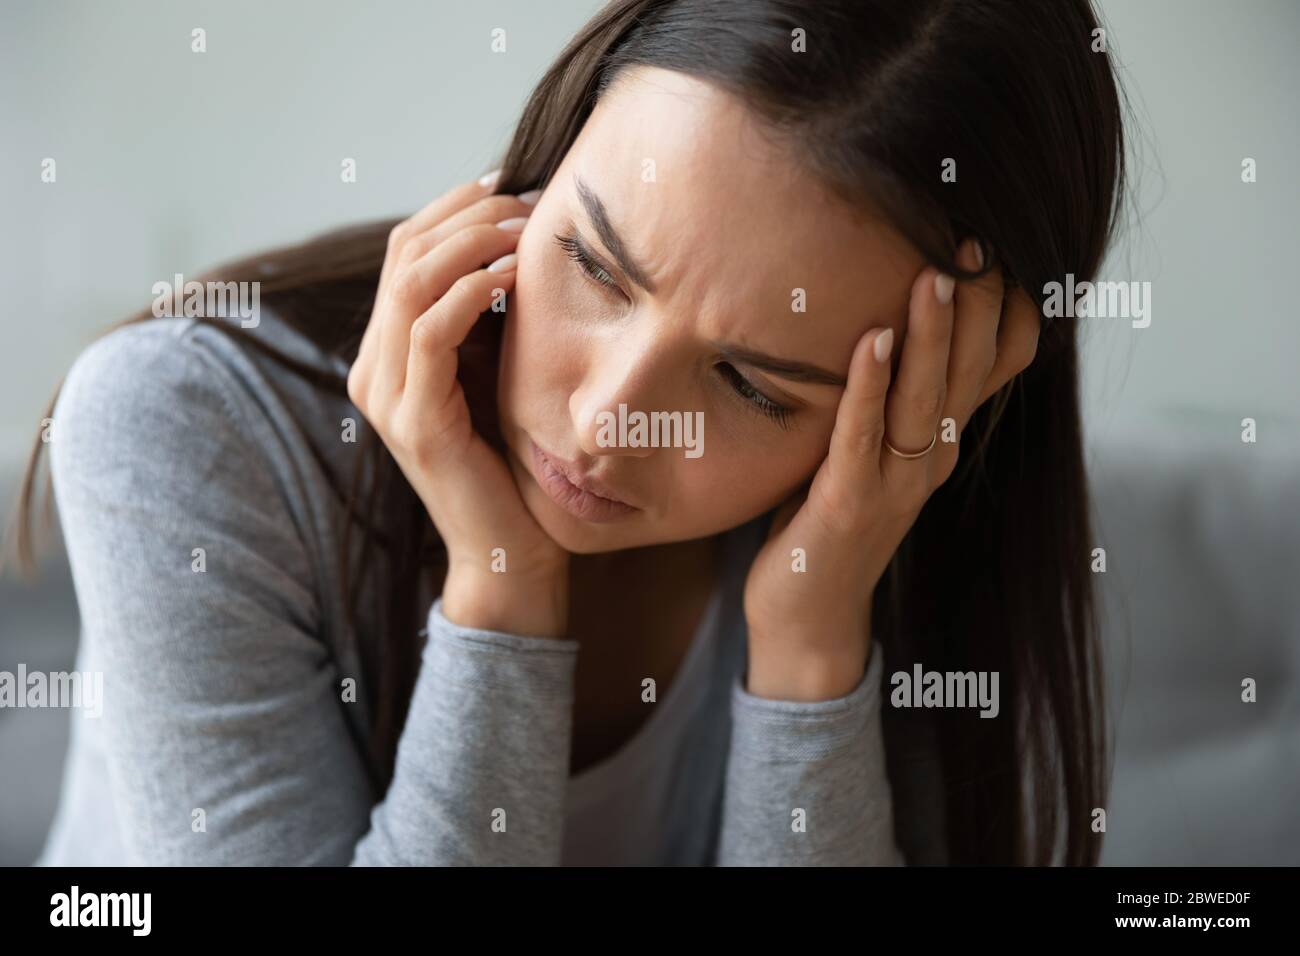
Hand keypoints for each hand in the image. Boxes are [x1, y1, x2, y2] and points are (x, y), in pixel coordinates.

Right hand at [347, 175, 570, 635]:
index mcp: (386, 355)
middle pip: (402, 253)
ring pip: (410, 281)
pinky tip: (514, 277)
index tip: (511, 189)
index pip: (404, 252)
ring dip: (471, 242)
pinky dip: (472, 290)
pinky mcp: (414, 421)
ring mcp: (386, 395)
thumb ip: (485, 324)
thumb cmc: (513, 465)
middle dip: (466, 215)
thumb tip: (515, 249)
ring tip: (524, 230)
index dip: (453, 211)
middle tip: (526, 201)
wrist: (510, 553)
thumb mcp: (494, 377)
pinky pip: (431, 330)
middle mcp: (373, 370)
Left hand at [741, 239, 1040, 699]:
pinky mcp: (850, 505)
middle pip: (967, 372)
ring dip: (931, 337)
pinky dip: (869, 389)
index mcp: (943, 439)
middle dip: (975, 304)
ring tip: (935, 274)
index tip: (1003, 244)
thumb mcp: (868, 445)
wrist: (808, 612)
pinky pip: (864, 439)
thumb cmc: (828, 515)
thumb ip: (887, 392)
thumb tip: (882, 311)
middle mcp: (933, 459)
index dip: (1004, 308)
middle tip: (975, 237)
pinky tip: (872, 342)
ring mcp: (897, 486)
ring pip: (925, 401)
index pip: (994, 365)